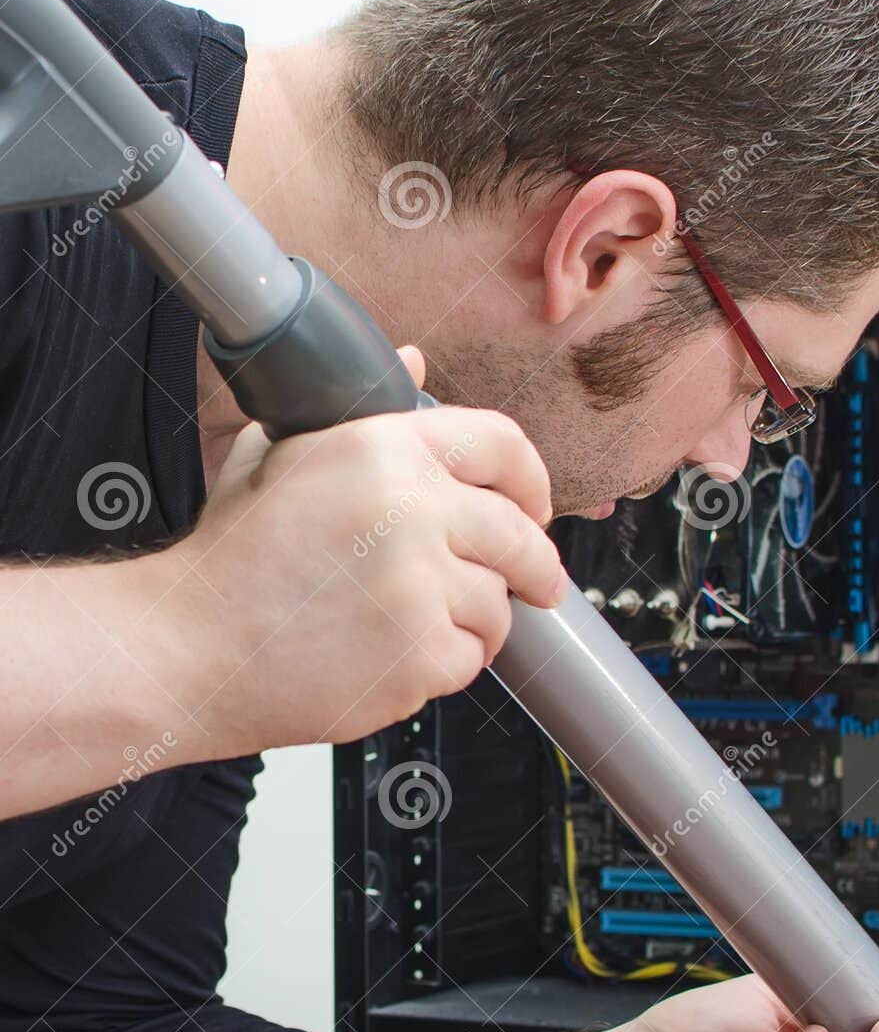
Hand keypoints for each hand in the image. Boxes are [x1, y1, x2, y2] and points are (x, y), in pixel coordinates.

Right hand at [142, 348, 567, 755]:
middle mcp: (410, 508)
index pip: (502, 444)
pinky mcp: (419, 654)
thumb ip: (360, 410)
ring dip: (474, 620)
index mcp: (381, 447)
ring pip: (497, 605)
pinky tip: (398, 656)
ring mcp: (419, 585)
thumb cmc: (232, 560)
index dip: (531, 481)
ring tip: (419, 623)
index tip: (535, 509)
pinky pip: (471, 660)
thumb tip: (415, 365)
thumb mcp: (283, 455)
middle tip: (536, 584)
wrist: (190, 647)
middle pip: (519, 535)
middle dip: (535, 566)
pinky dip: (446, 665)